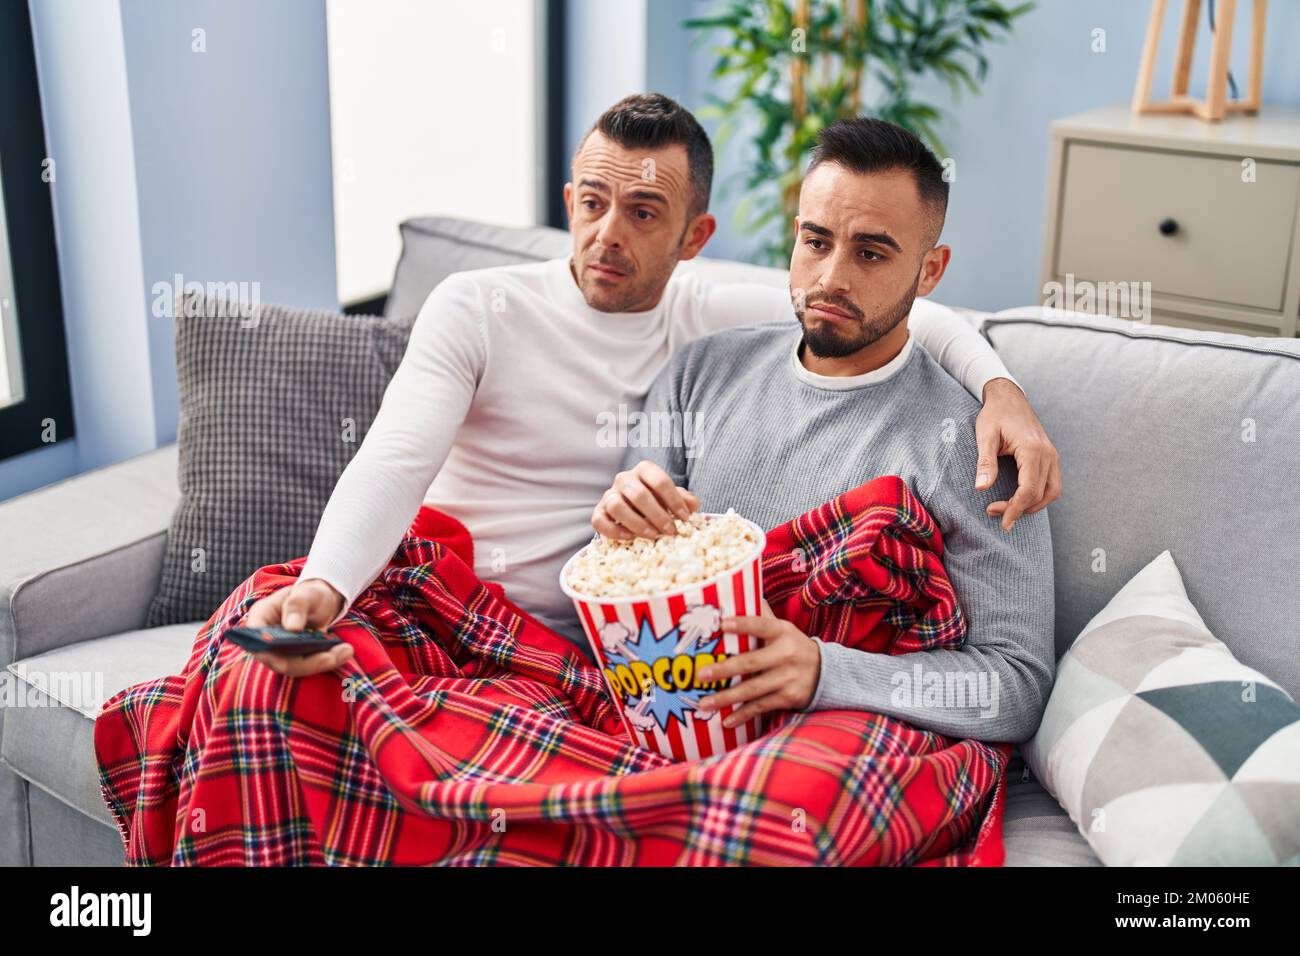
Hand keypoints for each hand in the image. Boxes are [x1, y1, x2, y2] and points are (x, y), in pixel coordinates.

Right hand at [242, 578, 352, 676]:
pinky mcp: (296, 659)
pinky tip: (344, 651)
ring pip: (295, 667)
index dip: (271, 655)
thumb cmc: (310, 593)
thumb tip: (292, 628)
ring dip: (322, 663)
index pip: (257, 643)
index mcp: (260, 619)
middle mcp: (266, 639)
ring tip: (346, 650)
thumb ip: (297, 605)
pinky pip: (308, 666)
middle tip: (334, 656)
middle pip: (278, 661)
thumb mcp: (306, 593)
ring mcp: (281, 651)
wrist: (321, 600)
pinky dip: (327, 661)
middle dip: (308, 663)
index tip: (296, 657)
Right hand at [592, 460, 699, 539]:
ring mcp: (609, 495)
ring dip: (637, 523)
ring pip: (617, 506)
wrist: (634, 509)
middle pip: (639, 494)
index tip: (685, 518)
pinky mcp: (598, 512)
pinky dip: (615, 531)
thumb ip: (685, 499)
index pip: (660, 481)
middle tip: (671, 531)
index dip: (674, 501)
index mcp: (644, 470)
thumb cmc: (657, 502)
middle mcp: (624, 479)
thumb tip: (693, 505)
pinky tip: (631, 537)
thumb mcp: (672, 498)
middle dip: (658, 515)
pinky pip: (600, 521)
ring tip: (652, 535)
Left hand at [694, 599, 820, 727]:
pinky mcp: (789, 698)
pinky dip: (743, 715)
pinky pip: (761, 707)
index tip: (721, 624)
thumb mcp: (782, 628)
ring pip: (753, 689)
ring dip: (726, 698)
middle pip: (750, 662)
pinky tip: (726, 721)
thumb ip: (761, 615)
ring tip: (704, 703)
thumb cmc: (791, 646)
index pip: (760, 625)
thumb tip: (735, 593)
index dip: (741, 625)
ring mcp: (788, 678)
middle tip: (701, 674)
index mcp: (782, 632)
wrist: (826, 672)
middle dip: (724, 670)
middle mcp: (786, 654)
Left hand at [976, 378, 1061, 531]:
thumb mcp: (985, 436)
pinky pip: (1052, 484)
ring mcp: (1052, 455)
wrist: (1008, 397)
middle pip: (1041, 494)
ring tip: (1010, 510)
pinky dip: (1040, 496)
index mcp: (1033, 450)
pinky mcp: (1051, 456)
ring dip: (1033, 506)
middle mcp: (1048, 454)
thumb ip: (985, 463)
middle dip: (1019, 509)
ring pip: (1052, 492)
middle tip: (994, 512)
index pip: (1029, 489)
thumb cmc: (995, 415)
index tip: (1001, 521)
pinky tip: (1021, 499)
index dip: (1015, 509)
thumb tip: (982, 488)